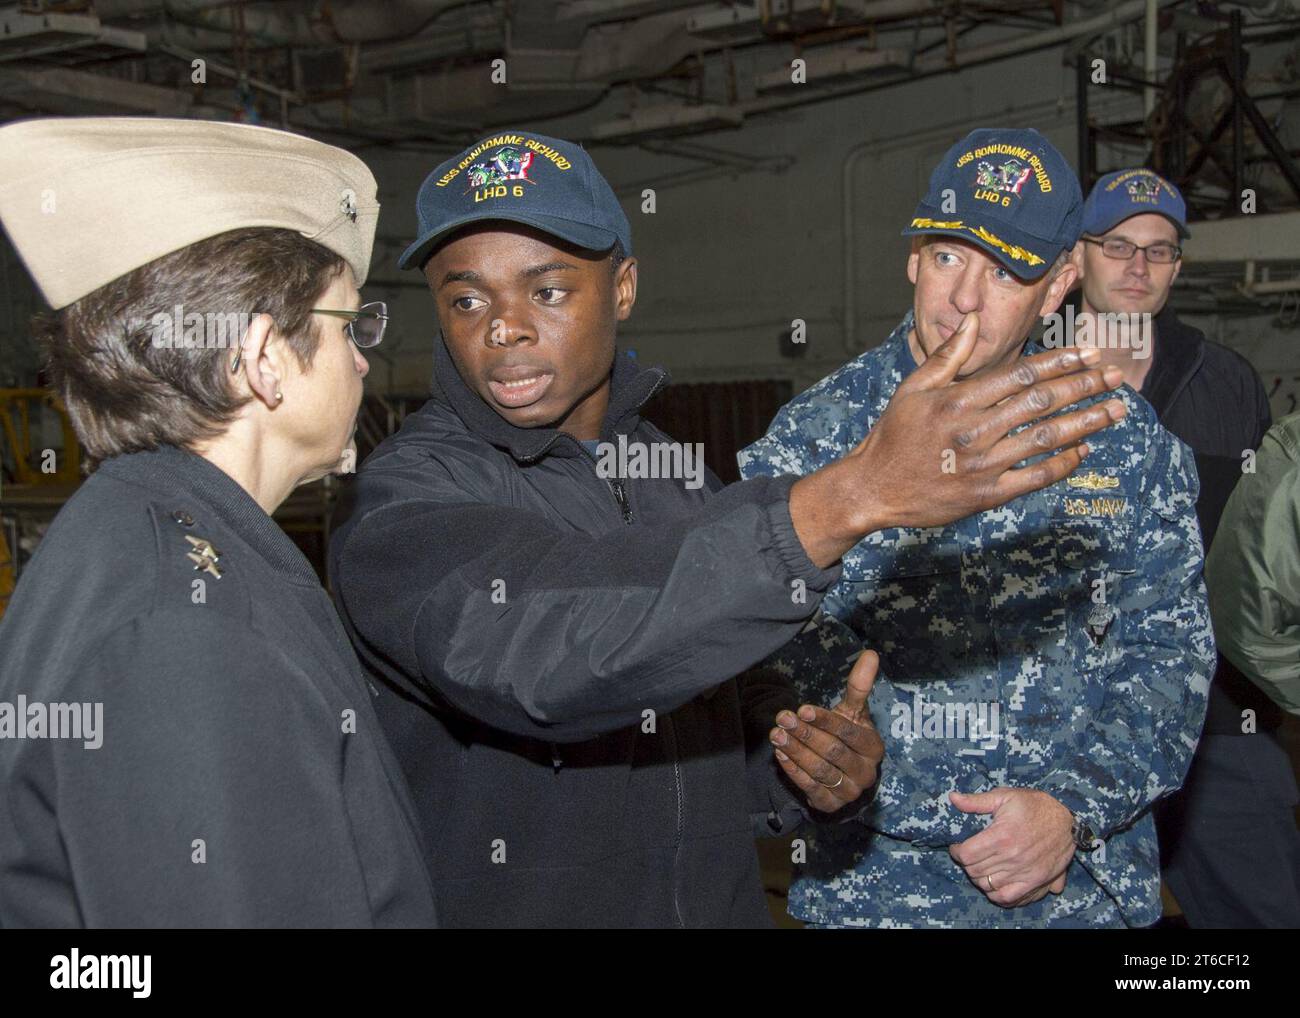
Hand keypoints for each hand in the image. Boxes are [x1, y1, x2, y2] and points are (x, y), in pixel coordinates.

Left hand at [771, 648, 883, 813]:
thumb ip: (859, 686)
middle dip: (805, 734)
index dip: (825, 721)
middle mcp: (865, 772)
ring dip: (796, 751)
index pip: (848, 733)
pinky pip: (810, 788)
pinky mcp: (831, 804)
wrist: (846, 776)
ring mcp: (849, 791)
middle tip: (782, 718)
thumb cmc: (848, 737)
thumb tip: (871, 654)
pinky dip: (794, 771)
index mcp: (873, 747)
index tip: (802, 708)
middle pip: (833, 751)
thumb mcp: (853, 713)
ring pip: (820, 770)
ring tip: (776, 734)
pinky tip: (780, 755)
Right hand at [789, 311, 1126, 567]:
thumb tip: (973, 321)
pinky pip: (1035, 477)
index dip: (1061, 361)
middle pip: (1042, 401)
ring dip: (1087, 422)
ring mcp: (982, 464)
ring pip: (1046, 437)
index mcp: (958, 399)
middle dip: (1085, 385)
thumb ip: (947, 355)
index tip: (1089, 352)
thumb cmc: (891, 436)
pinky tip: (1084, 450)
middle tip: (1115, 375)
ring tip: (1115, 410)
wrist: (871, 489)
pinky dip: (1063, 463)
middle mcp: (974, 429)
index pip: (1021, 373)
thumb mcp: (912, 389)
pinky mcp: (986, 495)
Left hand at [947, 787, 1074, 907]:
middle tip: (969, 855)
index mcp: (1001, 835)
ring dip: (979, 878)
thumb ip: (976, 801)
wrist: (1067, 819)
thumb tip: (953, 798)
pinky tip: (993, 884)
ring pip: (987, 885)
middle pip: (974, 871)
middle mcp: (1011, 857)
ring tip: (980, 867)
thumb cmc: (1035, 805)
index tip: (958, 846)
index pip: (966, 854)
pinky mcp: (1035, 881)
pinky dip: (996, 894)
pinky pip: (1008, 897)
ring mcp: (1023, 872)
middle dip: (967, 864)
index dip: (957, 851)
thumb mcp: (1005, 796)